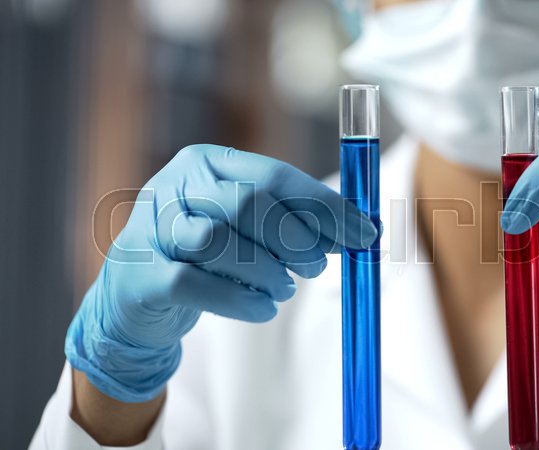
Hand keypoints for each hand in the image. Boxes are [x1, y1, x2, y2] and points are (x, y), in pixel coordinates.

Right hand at [66, 144, 376, 401]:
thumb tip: (362, 230)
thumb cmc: (205, 255)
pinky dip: (238, 300)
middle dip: (296, 239)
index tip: (365, 233)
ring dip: (267, 270)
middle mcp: (175, 184)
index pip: (275, 175)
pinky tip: (263, 309)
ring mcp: (152, 227)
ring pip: (217, 239)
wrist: (136, 295)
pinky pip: (192, 282)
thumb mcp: (247, 227)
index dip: (325, 206)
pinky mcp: (141, 273)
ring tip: (285, 289)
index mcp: (208, 162)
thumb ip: (296, 222)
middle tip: (317, 268)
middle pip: (249, 203)